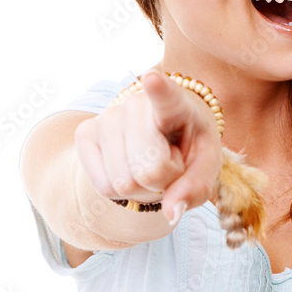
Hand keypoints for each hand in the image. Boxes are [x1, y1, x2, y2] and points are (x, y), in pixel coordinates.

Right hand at [74, 71, 223, 223]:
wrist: (160, 136)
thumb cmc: (189, 146)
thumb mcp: (206, 165)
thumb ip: (196, 188)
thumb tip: (170, 212)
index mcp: (176, 102)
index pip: (165, 96)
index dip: (159, 90)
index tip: (152, 78)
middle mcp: (136, 103)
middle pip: (148, 170)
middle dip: (164, 182)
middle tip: (170, 164)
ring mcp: (106, 116)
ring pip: (123, 183)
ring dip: (143, 188)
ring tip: (150, 164)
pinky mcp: (84, 134)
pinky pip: (103, 187)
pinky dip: (121, 191)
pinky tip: (130, 167)